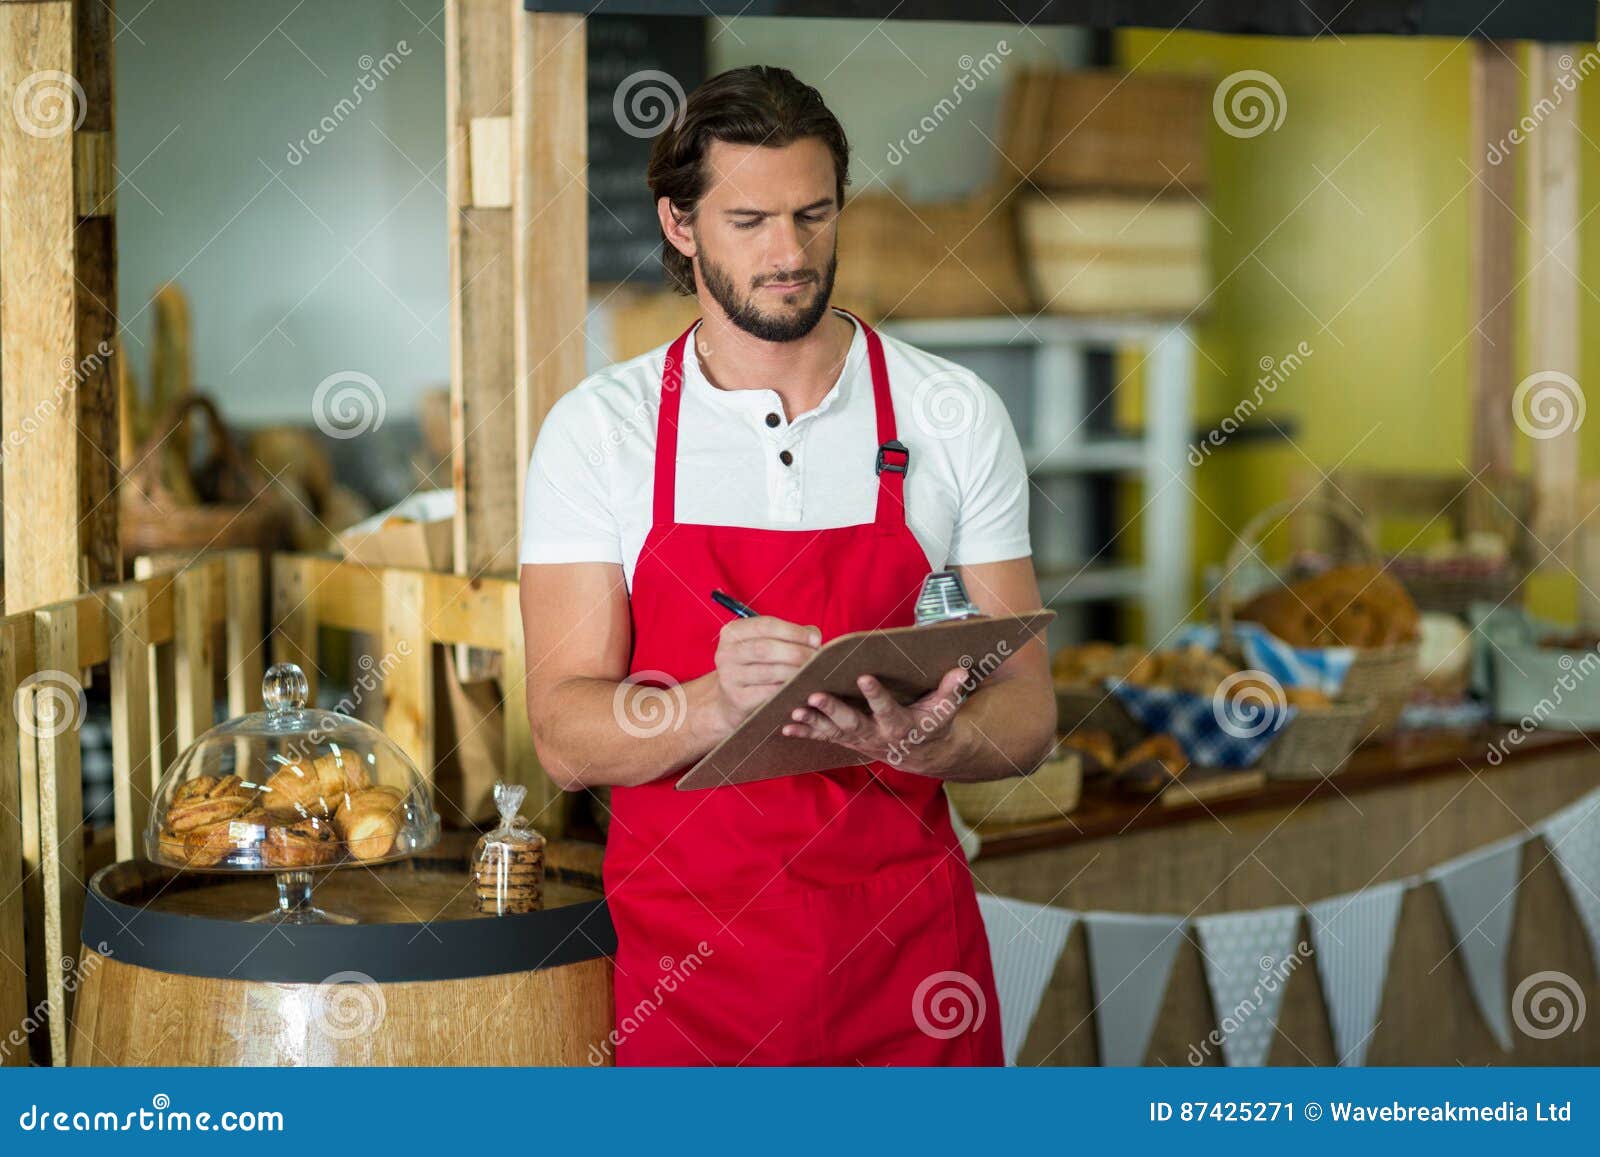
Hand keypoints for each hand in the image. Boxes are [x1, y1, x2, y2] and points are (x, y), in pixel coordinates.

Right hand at [710, 616, 820, 734]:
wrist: (731, 701)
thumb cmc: (756, 666)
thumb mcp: (765, 645)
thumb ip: (790, 636)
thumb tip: (815, 638)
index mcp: (732, 632)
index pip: (765, 625)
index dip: (793, 631)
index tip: (815, 640)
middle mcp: (726, 653)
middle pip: (766, 648)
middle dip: (797, 652)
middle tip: (817, 659)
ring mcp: (729, 677)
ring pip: (769, 671)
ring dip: (795, 672)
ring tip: (812, 673)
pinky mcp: (737, 699)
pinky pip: (768, 693)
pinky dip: (787, 689)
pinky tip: (800, 688)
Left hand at [780, 667, 973, 774]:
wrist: (921, 755)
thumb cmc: (932, 725)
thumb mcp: (944, 710)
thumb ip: (950, 691)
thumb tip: (960, 671)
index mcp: (900, 726)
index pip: (888, 709)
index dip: (876, 695)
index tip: (864, 677)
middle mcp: (876, 736)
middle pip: (853, 723)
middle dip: (833, 710)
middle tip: (815, 696)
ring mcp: (859, 740)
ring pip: (833, 731)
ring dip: (813, 722)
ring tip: (795, 710)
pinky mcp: (848, 741)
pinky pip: (824, 738)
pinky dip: (805, 733)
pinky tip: (786, 726)